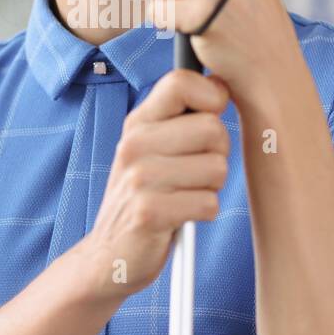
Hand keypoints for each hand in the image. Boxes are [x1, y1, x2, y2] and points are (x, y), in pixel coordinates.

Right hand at [77, 69, 230, 299]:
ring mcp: (139, 178)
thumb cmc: (146, 196)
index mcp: (138, 123)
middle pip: (213, 128)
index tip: (210, 116)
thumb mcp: (152, 148)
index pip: (181, 81)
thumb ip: (181, 116)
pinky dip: (202, 213)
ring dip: (210, 188)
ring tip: (184, 196)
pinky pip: (208, 203)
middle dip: (217, 155)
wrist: (110, 253)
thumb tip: (223, 84)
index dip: (211, 96)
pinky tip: (180, 217)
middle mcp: (134, 144)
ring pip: (217, 168)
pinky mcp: (149, 213)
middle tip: (193, 173)